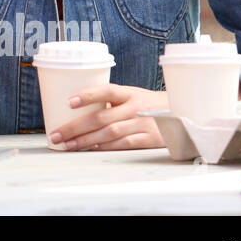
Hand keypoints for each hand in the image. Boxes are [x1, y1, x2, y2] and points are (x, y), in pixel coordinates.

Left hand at [48, 84, 167, 150]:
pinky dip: (107, 147)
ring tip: (68, 145)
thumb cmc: (149, 105)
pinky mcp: (149, 139)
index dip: (88, 95)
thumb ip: (111, 101)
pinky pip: (124, 144)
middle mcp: (135, 108)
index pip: (106, 91)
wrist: (183, 116)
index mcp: (129, 93)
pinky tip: (92, 149)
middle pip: (101, 117)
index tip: (69, 102)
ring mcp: (143, 124)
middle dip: (75, 127)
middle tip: (57, 134)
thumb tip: (78, 109)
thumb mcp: (133, 96)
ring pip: (109, 133)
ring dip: (86, 140)